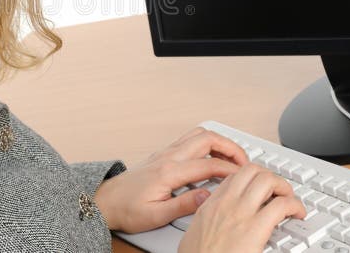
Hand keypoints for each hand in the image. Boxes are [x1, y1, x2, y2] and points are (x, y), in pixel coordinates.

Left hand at [93, 126, 247, 233]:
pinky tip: (212, 156)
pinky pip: (189, 139)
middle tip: (244, 162)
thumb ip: (183, 205)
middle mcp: (167, 157)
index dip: (230, 170)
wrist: (105, 201)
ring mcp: (165, 152)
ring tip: (232, 158)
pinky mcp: (162, 154)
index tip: (243, 178)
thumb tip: (208, 196)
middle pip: (206, 138)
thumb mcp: (156, 215)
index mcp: (168, 172)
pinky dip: (207, 143)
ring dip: (219, 142)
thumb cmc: (126, 209)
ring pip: (198, 134)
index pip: (208, 164)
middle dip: (230, 147)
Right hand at [177, 162, 306, 252]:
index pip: (233, 177)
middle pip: (251, 170)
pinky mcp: (256, 229)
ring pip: (267, 179)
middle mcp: (225, 203)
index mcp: (210, 206)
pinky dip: (295, 205)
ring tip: (289, 199)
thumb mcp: (194, 233)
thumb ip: (206, 221)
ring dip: (283, 186)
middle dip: (269, 176)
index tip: (260, 189)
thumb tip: (211, 224)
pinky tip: (297, 213)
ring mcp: (240, 213)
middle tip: (277, 190)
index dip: (251, 179)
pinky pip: (282, 205)